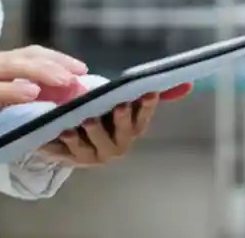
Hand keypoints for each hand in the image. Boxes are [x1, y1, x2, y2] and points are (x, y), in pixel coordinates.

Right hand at [0, 46, 86, 148]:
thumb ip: (12, 92)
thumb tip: (44, 96)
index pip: (33, 54)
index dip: (58, 59)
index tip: (80, 68)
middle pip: (31, 56)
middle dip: (59, 63)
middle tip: (81, 73)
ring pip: (19, 67)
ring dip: (45, 73)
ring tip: (66, 81)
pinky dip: (17, 90)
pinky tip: (34, 94)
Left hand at [36, 83, 192, 167]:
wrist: (72, 138)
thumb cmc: (104, 115)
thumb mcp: (124, 101)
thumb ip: (153, 93)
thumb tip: (188, 84)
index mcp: (131, 130)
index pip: (144, 118)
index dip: (147, 106)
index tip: (149, 91)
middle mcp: (116, 146)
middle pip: (121, 134)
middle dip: (120, 120)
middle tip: (118, 106)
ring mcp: (93, 155)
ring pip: (91, 146)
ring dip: (86, 135)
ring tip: (79, 122)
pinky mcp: (71, 159)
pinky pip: (66, 153)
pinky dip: (60, 144)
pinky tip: (56, 133)